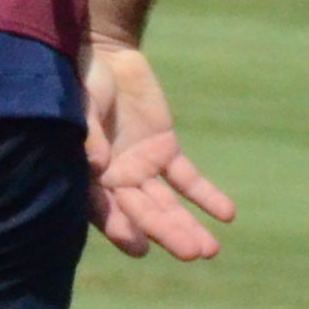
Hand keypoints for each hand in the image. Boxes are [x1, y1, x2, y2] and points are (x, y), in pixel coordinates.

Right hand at [82, 40, 234, 262]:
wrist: (104, 54)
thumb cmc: (81, 80)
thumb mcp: (81, 103)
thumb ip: (89, 133)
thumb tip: (96, 164)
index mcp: (88, 174)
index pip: (103, 209)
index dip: (120, 228)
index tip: (138, 247)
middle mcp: (115, 180)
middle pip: (142, 213)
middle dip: (166, 233)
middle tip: (191, 253)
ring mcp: (142, 167)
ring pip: (167, 204)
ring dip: (187, 226)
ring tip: (209, 251)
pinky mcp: (165, 150)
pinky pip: (187, 179)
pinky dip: (206, 196)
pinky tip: (227, 215)